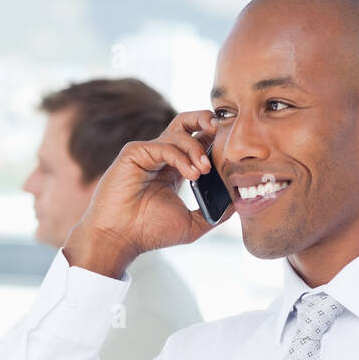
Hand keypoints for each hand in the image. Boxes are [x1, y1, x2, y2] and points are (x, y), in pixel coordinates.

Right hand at [63, 108, 233, 276]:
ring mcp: (146, 153)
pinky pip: (163, 145)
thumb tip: (238, 203)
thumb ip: (214, 213)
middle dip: (206, 121)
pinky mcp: (134, 153)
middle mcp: (160, 157)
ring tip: (203, 171)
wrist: (119, 238)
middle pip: (186, 123)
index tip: (230, 150)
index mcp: (173, 169)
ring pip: (178, 133)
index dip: (214, 139)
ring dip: (196, 149)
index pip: (197, 140)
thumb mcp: (192, 224)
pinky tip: (191, 174)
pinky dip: (181, 156)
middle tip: (221, 131)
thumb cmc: (148, 233)